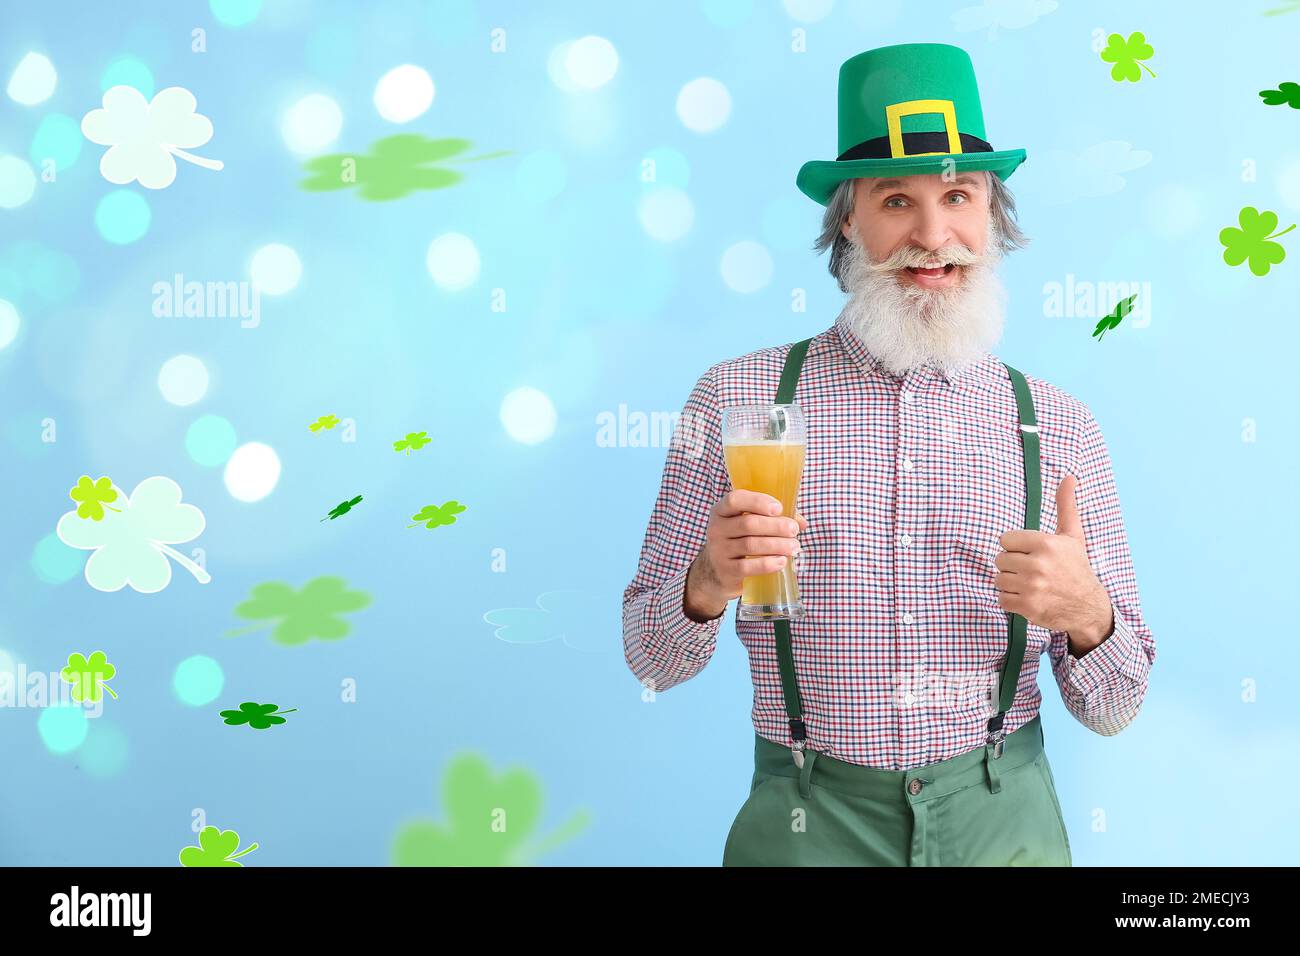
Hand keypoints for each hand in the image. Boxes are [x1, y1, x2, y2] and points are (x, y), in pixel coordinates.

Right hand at [684, 490, 806, 620]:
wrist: (716, 572)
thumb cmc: (739, 541)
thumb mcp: (748, 525)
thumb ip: (773, 518)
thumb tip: (801, 522)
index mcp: (722, 511)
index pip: (735, 500)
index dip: (758, 501)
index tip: (779, 508)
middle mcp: (716, 529)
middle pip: (748, 523)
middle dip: (775, 526)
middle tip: (793, 530)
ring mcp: (719, 551)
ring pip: (750, 545)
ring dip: (777, 545)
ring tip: (794, 547)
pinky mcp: (725, 571)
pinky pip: (748, 566)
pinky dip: (768, 564)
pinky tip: (782, 561)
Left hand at [992, 473, 1112, 648]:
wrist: (1088, 606)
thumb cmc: (1076, 567)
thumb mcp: (1072, 535)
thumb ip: (1066, 506)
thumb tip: (1069, 477)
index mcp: (1045, 544)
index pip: (1005, 540)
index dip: (1015, 547)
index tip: (1030, 554)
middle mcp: (1038, 565)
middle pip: (999, 560)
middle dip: (1012, 566)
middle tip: (1031, 571)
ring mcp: (1031, 587)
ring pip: (999, 580)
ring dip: (1010, 584)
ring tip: (1030, 584)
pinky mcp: (1027, 607)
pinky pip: (1001, 599)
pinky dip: (1011, 601)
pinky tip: (1029, 598)